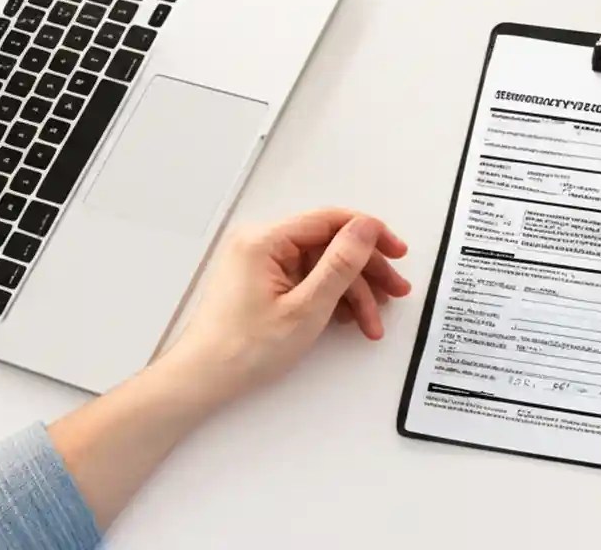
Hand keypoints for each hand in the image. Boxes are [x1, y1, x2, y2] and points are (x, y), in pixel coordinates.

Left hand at [165, 209, 412, 400]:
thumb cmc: (244, 349)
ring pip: (322, 267)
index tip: (397, 252)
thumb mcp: (306, 307)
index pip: (330, 220)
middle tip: (395, 291)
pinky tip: (348, 320)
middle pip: (330, 245)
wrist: (203, 380)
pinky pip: (307, 280)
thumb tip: (366, 228)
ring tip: (373, 321)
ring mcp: (261, 262)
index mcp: (266, 240)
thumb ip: (341, 264)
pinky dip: (331, 299)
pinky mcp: (263, 281)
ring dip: (352, 292)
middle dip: (366, 272)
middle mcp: (262, 243)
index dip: (370, 234)